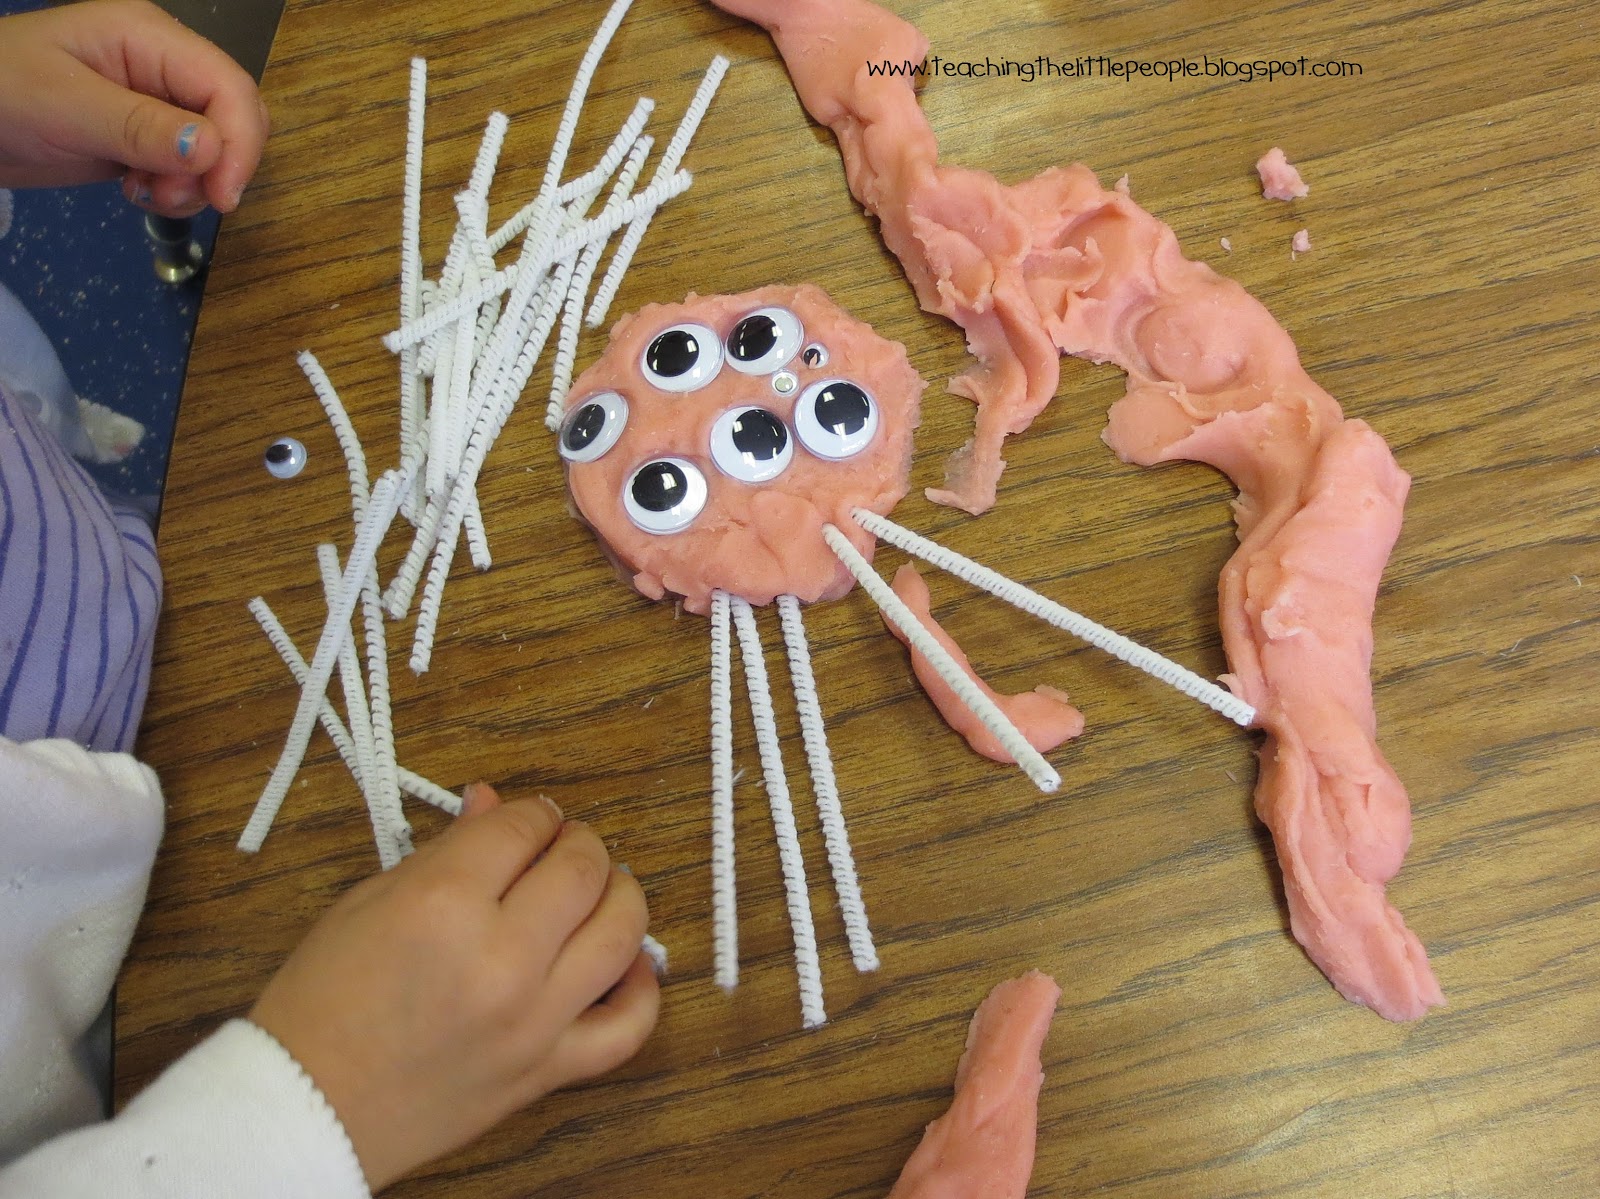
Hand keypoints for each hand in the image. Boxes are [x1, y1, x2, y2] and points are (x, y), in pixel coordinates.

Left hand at [0, 0, 268, 214]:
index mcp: (147, 36)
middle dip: (220, 165)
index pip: (227, 85)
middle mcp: (162, 66)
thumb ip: (139, 127)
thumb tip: (212, 151)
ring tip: (145, 194)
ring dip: (195, 184)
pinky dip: (176, 190)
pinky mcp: (146, 138)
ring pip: (217, 148)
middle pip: (233, 116)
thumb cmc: (0, 93)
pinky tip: (136, 191)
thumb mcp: (63, 105)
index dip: (240, 141)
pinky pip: (190, 168)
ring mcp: (155, 102)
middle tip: (174, 197)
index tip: (222, 196)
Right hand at [249, 784, 659, 1190]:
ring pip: (623, 934)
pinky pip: (627, 1028)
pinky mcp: (546, 1071)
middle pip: (582, 870)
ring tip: (600, 889)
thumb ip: (446, 850)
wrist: (306, 1108)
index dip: (532, 813)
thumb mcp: (369, 902)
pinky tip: (628, 965)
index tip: (530, 819)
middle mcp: (500, 959)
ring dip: (620, 895)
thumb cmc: (322, 1003)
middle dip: (579, 842)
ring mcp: (533, 1019)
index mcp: (443, 905)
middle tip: (564, 846)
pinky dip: (642, 990)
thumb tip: (495, 805)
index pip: (522, 828)